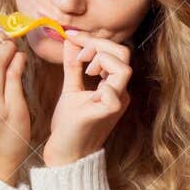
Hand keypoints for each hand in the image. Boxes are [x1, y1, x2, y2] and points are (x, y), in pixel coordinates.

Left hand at [42, 31, 132, 165]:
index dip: (93, 40)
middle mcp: (119, 93)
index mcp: (113, 86)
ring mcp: (115, 103)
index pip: (115, 51)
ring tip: (84, 69)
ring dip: (100, 59)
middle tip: (80, 56)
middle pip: (124, 54)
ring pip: (122, 68)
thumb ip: (73, 65)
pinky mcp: (107, 113)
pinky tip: (87, 82)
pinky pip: (113, 93)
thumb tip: (70, 41)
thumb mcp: (71, 88)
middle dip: (99, 45)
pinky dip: (101, 83)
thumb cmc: (70, 125)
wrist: (66, 153)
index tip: (72, 36)